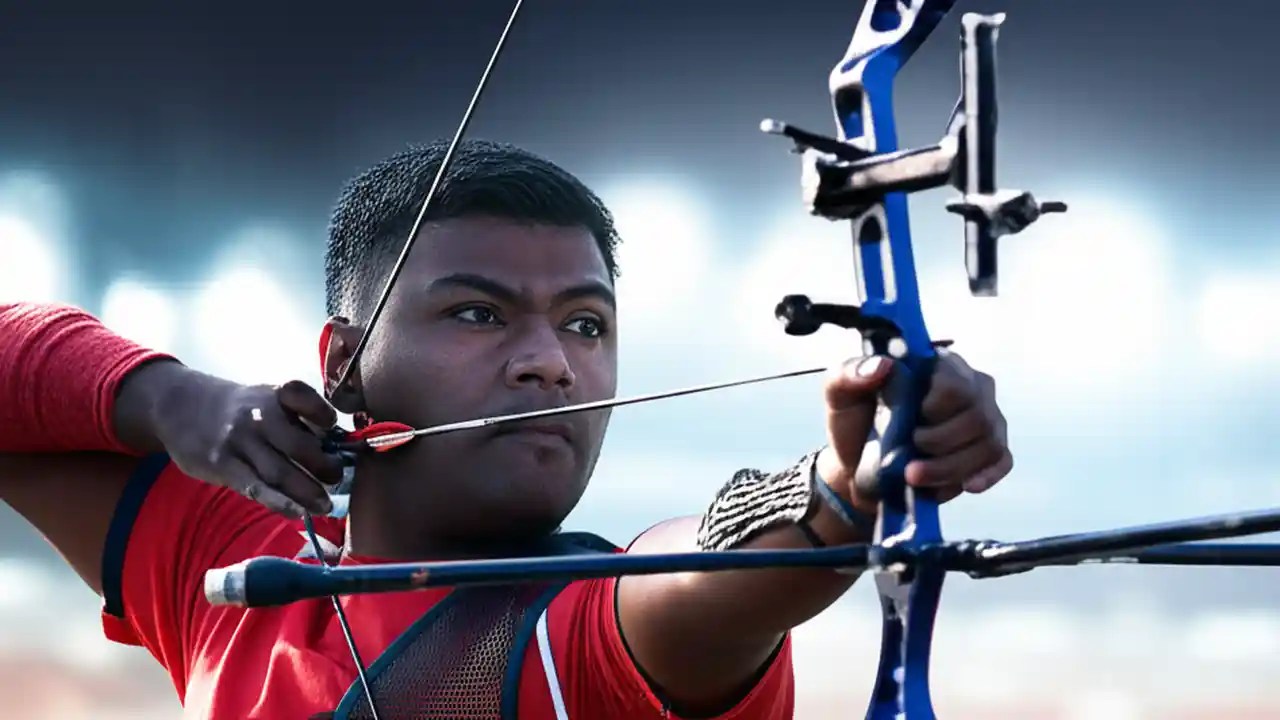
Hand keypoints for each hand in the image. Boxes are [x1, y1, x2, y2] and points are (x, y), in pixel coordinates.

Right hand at [123, 363, 345, 516]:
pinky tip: (298, 513)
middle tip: (337, 479)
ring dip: (308, 492)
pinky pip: (256, 488)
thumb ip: (297, 417)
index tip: (332, 427)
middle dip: (325, 467)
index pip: (304, 396)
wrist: (181, 406)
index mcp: (275, 394)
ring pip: (280, 472)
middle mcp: (259, 416)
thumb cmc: (240, 408)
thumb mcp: (267, 397)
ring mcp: (239, 442)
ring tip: (326, 506)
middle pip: (299, 446)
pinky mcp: (223, 465)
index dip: (323, 413)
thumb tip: (335, 447)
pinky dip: (280, 503)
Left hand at [820, 351, 1009, 512]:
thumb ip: (850, 374)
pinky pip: (1002, 460)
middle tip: (909, 461)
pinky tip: (966, 485)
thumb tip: (883, 366)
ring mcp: (983, 419)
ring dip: (951, 467)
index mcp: (937, 365)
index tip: (911, 423)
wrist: (857, 468)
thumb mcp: (840, 395)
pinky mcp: (987, 451)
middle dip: (941, 444)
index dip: (936, 407)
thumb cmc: (854, 422)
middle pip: (978, 415)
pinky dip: (986, 474)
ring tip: (916, 477)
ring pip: (989, 443)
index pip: (956, 381)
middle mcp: (969, 387)